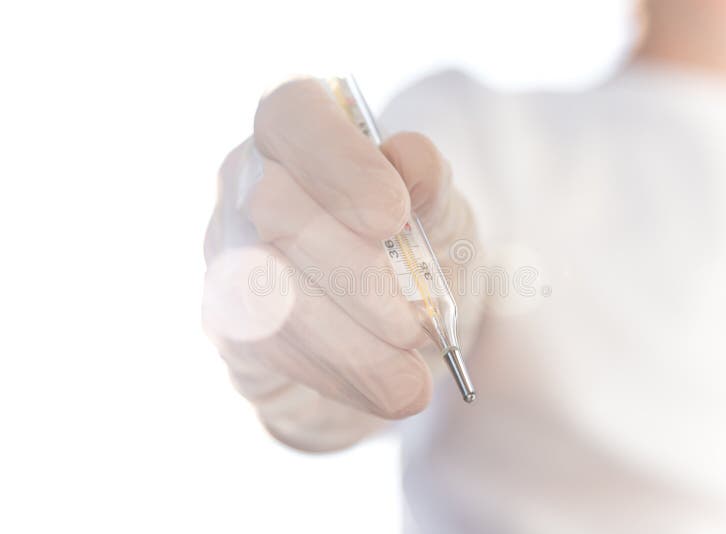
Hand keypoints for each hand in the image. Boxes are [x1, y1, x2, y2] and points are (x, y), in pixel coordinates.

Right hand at [202, 79, 478, 449]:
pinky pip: (261, 342)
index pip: (292, 111)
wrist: (386, 322)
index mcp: (301, 128)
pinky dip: (330, 373)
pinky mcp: (223, 311)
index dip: (337, 161)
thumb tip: (411, 159)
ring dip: (344, 342)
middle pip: (272, 207)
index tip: (392, 215)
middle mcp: (248, 178)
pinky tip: (382, 391)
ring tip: (411, 382)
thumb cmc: (413, 246)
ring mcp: (226, 245)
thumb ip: (430, 184)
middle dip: (351, 276)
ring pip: (261, 286)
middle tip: (415, 327)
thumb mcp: (439, 212)